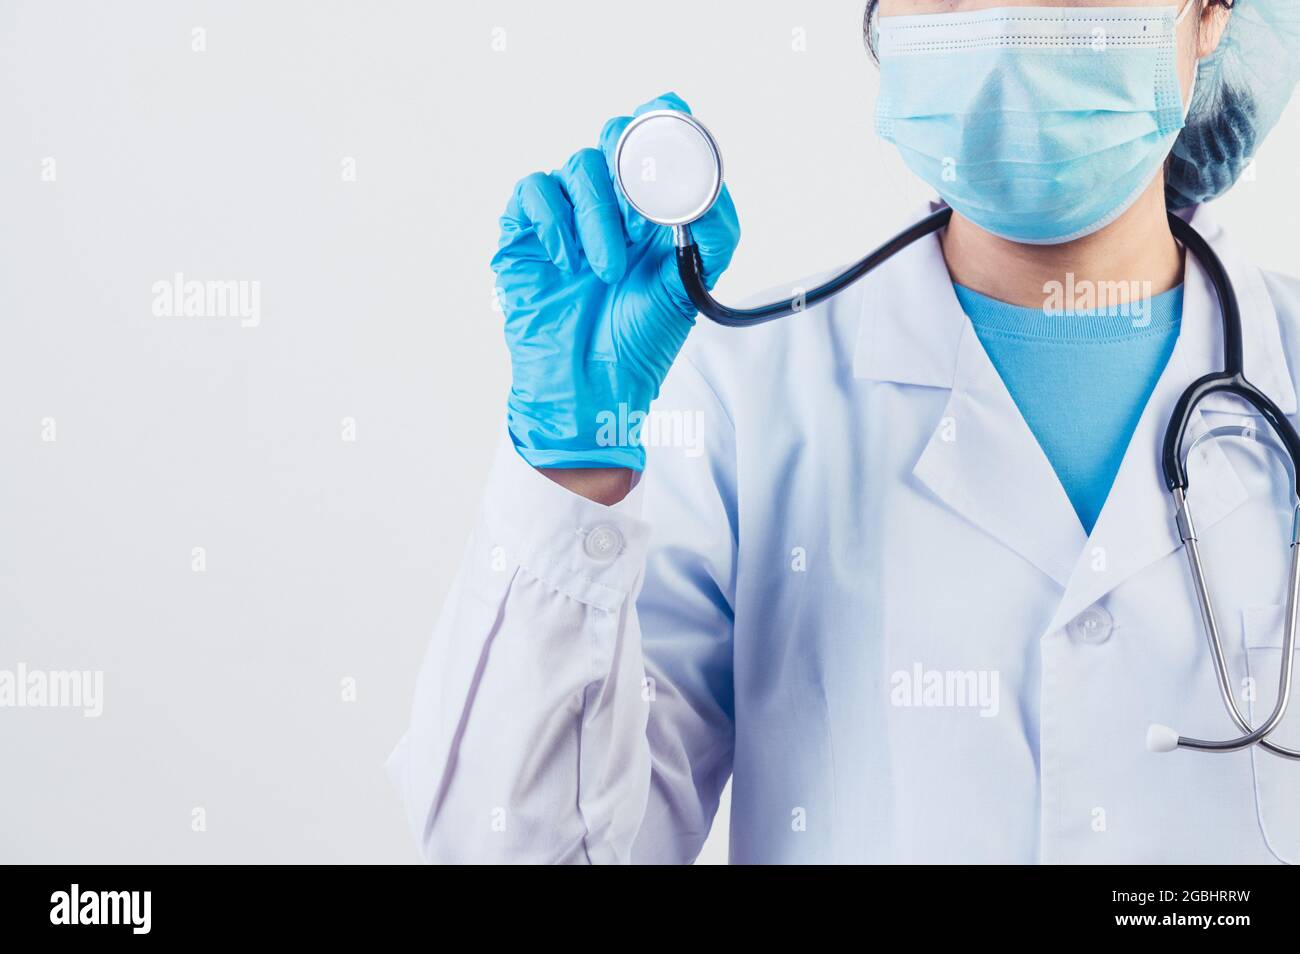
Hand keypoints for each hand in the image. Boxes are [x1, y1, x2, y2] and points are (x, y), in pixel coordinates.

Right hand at [492, 92, 739, 471]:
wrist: (590, 387)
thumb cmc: (639, 342)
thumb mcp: (690, 286)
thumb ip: (712, 235)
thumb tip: (711, 190)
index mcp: (652, 208)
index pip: (657, 139)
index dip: (666, 118)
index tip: (674, 116)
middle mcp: (610, 202)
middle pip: (615, 136)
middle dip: (630, 162)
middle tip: (641, 210)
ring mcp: (566, 214)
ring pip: (579, 165)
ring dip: (598, 215)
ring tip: (607, 270)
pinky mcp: (526, 232)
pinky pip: (535, 190)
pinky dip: (555, 219)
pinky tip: (567, 261)